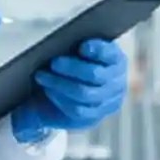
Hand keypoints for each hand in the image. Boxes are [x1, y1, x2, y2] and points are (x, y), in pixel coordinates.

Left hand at [12, 39, 126, 142]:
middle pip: (95, 74)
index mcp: (116, 60)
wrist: (72, 90)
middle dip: (72, 68)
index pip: (111, 54)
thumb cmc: (74, 61)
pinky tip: (48, 89)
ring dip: (60, 84)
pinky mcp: (94, 117)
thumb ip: (76, 43)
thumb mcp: (79, 50)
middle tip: (53, 62)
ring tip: (42, 75)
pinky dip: (60, 98)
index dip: (99, 50)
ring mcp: (108, 102)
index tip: (83, 46)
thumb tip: (64, 43)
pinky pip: (77, 109)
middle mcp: (117, 82)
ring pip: (84, 93)